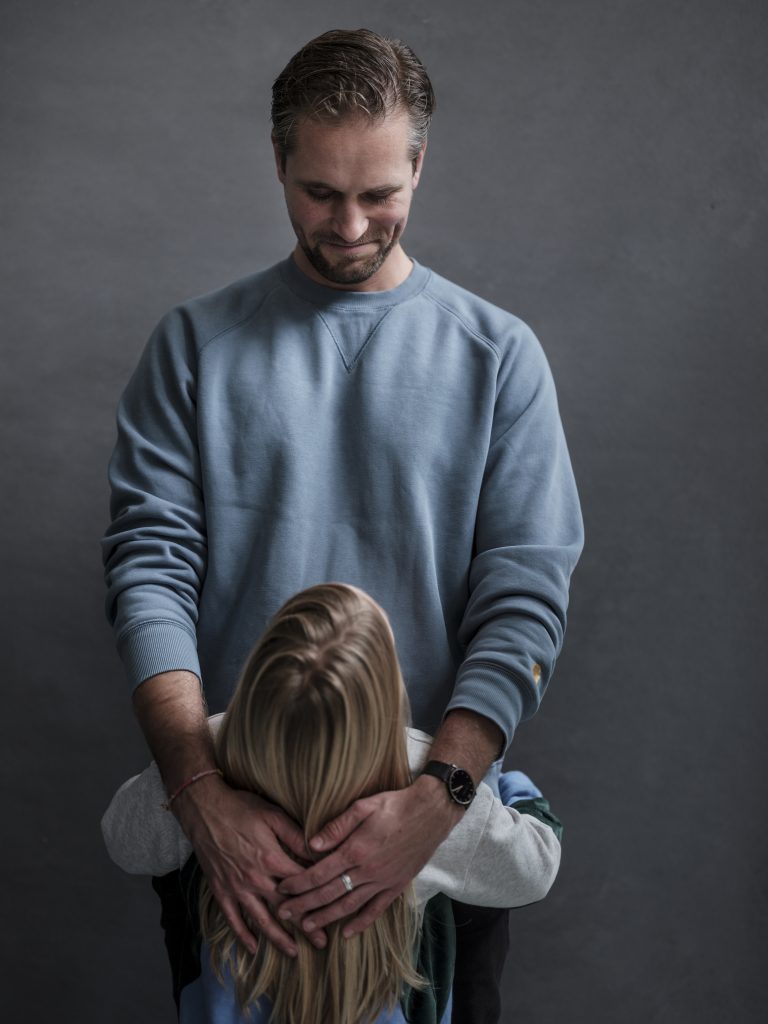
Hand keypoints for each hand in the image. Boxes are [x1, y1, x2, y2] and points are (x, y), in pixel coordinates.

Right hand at [175, 777, 318, 956]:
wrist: (205, 810)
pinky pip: (233, 919)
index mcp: (272, 859)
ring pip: (261, 920)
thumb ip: (296, 836)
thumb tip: (319, 851)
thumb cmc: (241, 808)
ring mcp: (237, 888)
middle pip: (286, 908)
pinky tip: (253, 948)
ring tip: (294, 952)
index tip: (333, 909)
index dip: (318, 897)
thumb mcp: (273, 816)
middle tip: (321, 943)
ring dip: (278, 938)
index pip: (302, 884)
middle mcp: (256, 879)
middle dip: (305, 926)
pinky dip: (243, 935)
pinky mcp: (221, 891)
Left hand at [276, 776, 461, 937]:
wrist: (431, 812)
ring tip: (306, 927)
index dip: (298, 883)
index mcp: (355, 850)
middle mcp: (367, 871)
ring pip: (349, 906)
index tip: (281, 889)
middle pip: (329, 894)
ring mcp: (383, 881)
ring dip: (325, 918)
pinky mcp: (396, 886)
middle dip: (304, 905)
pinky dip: (361, 923)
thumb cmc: (395, 805)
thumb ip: (336, 827)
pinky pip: (376, 909)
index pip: (319, 873)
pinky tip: (347, 932)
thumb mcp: (363, 807)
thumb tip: (311, 845)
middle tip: (284, 914)